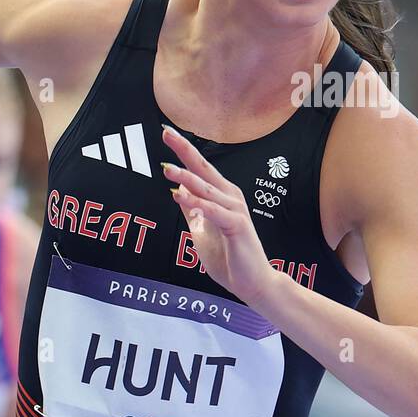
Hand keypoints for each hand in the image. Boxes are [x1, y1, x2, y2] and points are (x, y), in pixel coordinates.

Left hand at [162, 125, 276, 306]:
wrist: (251, 283)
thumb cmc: (228, 257)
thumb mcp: (201, 230)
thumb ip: (192, 209)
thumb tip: (178, 189)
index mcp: (221, 196)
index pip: (199, 169)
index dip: (183, 150)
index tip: (166, 133)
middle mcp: (230, 197)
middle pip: (204, 169)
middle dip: (184, 150)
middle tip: (166, 133)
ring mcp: (235, 210)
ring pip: (206, 189)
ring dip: (186, 177)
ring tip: (166, 168)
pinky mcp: (237, 225)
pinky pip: (213, 211)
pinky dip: (196, 203)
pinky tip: (178, 195)